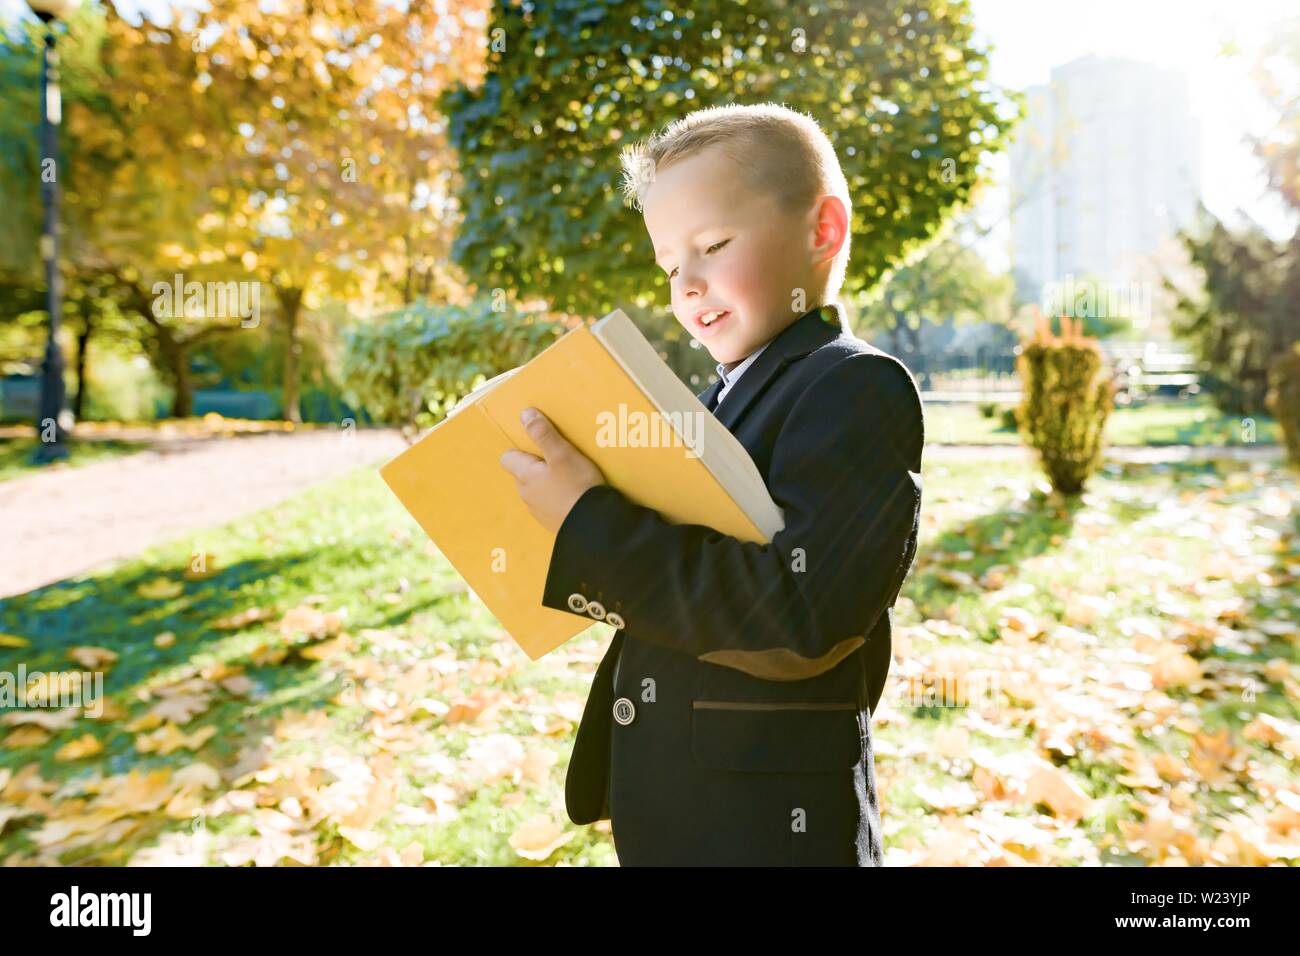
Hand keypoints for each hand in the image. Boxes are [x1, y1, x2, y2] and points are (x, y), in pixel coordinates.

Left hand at [499, 407, 605, 533]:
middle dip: (536, 465)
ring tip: (569, 477)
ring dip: (547, 482)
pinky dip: (556, 498)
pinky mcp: (551, 522)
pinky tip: (573, 495)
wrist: (594, 526)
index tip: (540, 447)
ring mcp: (537, 511)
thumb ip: (543, 434)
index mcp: (525, 476)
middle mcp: (526, 494)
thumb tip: (524, 414)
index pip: (507, 458)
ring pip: (536, 489)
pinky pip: (548, 504)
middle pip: (522, 474)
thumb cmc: (577, 485)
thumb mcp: (562, 454)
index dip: (521, 450)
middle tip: (560, 460)